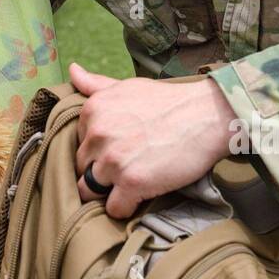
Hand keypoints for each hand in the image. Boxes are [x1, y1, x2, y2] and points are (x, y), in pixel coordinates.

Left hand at [71, 62, 235, 218]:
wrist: (206, 116)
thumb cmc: (168, 102)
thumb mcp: (128, 87)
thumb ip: (96, 84)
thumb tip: (72, 70)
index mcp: (93, 110)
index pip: (78, 143)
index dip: (96, 150)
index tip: (117, 149)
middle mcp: (98, 134)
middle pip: (82, 168)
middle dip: (99, 172)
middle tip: (126, 168)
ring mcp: (113, 160)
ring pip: (91, 191)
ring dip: (108, 192)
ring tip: (130, 184)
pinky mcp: (132, 182)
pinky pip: (113, 208)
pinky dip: (124, 208)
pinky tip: (138, 197)